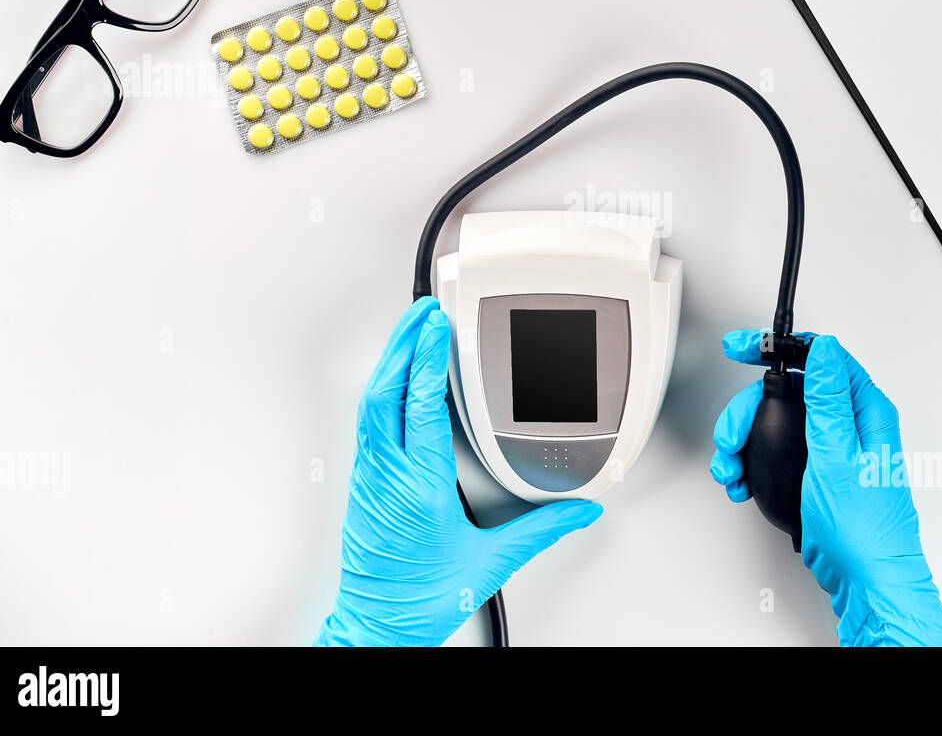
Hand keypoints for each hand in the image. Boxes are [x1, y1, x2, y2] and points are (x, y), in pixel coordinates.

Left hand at [315, 297, 602, 645]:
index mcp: (419, 487)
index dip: (426, 362)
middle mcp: (387, 476)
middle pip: (385, 393)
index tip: (435, 328)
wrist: (376, 628)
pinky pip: (368, 426)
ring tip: (408, 334)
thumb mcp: (489, 565)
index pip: (419, 407)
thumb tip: (577, 512)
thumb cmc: (419, 601)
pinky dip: (382, 392)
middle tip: (419, 313)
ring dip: (389, 365)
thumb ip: (539, 531)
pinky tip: (395, 383)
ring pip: (371, 406)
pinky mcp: (364, 486)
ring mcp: (370, 478)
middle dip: (402, 346)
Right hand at [710, 329, 941, 646]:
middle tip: (729, 436)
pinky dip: (753, 464)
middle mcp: (851, 425)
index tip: (742, 349)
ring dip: (744, 441)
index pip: (820, 358)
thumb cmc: (863, 531)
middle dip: (748, 412)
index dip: (778, 348)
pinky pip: (777, 453)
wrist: (867, 582)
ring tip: (732, 467)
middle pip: (788, 392)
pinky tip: (743, 482)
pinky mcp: (818, 472)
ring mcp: (833, 449)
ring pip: (776, 423)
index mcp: (863, 411)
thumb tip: (823, 351)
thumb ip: (827, 401)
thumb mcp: (837, 457)